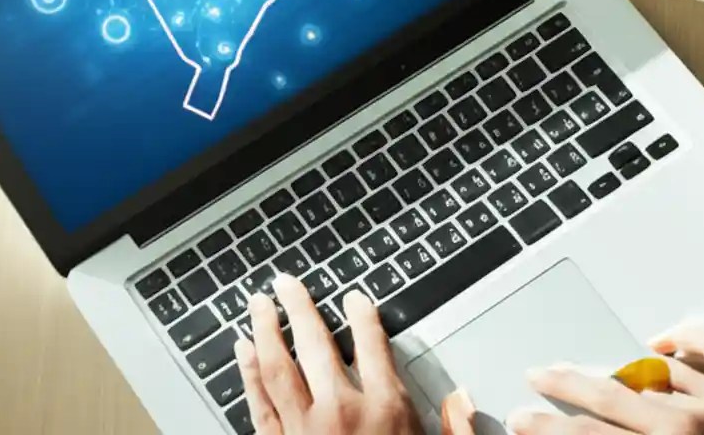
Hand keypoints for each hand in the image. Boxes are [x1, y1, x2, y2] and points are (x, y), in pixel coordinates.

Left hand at [236, 273, 475, 434]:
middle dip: (300, 308)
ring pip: (277, 367)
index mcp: (384, 409)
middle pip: (316, 344)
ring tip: (258, 304)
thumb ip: (454, 429)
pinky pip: (259, 403)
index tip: (354, 297)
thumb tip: (461, 400)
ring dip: (266, 330)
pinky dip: (248, 373)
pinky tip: (241, 350)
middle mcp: (340, 411)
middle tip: (287, 282)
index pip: (372, 343)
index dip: (362, 314)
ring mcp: (304, 430)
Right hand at [508, 325, 703, 434]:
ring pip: (655, 374)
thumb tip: (598, 433)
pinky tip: (665, 344)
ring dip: (628, 376)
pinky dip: (685, 339)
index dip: (547, 425)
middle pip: (607, 397)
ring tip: (602, 374)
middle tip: (540, 375)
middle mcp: (689, 428)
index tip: (524, 418)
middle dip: (565, 386)